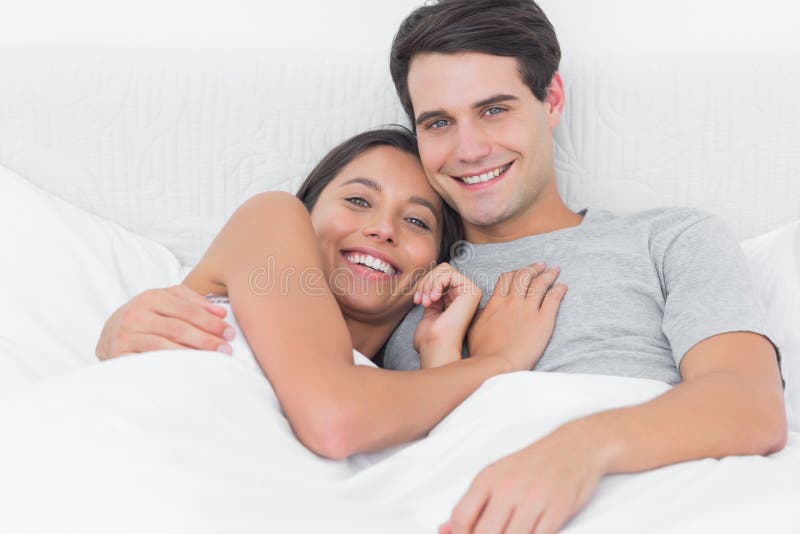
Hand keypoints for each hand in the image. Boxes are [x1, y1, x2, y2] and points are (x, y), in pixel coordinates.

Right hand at [95, 285, 234, 359]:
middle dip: (206, 340)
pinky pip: (149, 363)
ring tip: (213, 360)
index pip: (187, 310)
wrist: (110, 334)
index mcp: (151, 297)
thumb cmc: (147, 316)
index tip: (228, 332)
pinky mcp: (120, 356)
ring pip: (165, 347)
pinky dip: (170, 367)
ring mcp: (126, 336)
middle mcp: (136, 315)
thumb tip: (221, 312)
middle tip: (226, 349)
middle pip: (178, 329)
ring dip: (192, 355)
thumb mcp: (166, 300)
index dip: (210, 321)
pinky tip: (189, 370)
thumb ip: (193, 301)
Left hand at [413, 262, 481, 367]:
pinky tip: (433, 299)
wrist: (434, 346)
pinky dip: (435, 283)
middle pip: (442, 270)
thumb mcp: (429, 309)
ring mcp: (471, 292)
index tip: (417, 300)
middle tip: (421, 300)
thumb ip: (432, 294)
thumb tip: (427, 280)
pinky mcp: (472, 291)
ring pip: (444, 269)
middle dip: (426, 282)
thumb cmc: (430, 336)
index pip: (440, 276)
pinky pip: (449, 273)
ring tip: (426, 301)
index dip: (425, 284)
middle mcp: (467, 294)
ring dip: (429, 283)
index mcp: (458, 298)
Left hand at [441, 423, 605, 533]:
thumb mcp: (497, 476)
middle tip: (498, 533)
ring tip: (513, 532)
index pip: (461, 518)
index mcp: (488, 478)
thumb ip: (472, 505)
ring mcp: (534, 498)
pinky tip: (531, 533)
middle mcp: (508, 487)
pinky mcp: (558, 509)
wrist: (574, 447)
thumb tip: (443, 530)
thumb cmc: (532, 465)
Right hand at [467, 263, 565, 371]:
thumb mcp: (474, 329)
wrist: (497, 365)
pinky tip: (563, 287)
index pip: (507, 279)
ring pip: (540, 284)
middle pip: (524, 277)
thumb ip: (480, 316)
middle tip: (542, 265)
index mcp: (496, 303)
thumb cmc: (483, 353)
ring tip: (555, 270)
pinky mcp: (543, 321)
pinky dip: (559, 290)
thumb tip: (482, 310)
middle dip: (534, 268)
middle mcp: (512, 302)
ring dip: (548, 275)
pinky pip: (554, 299)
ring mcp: (528, 310)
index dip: (516, 272)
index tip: (522, 271)